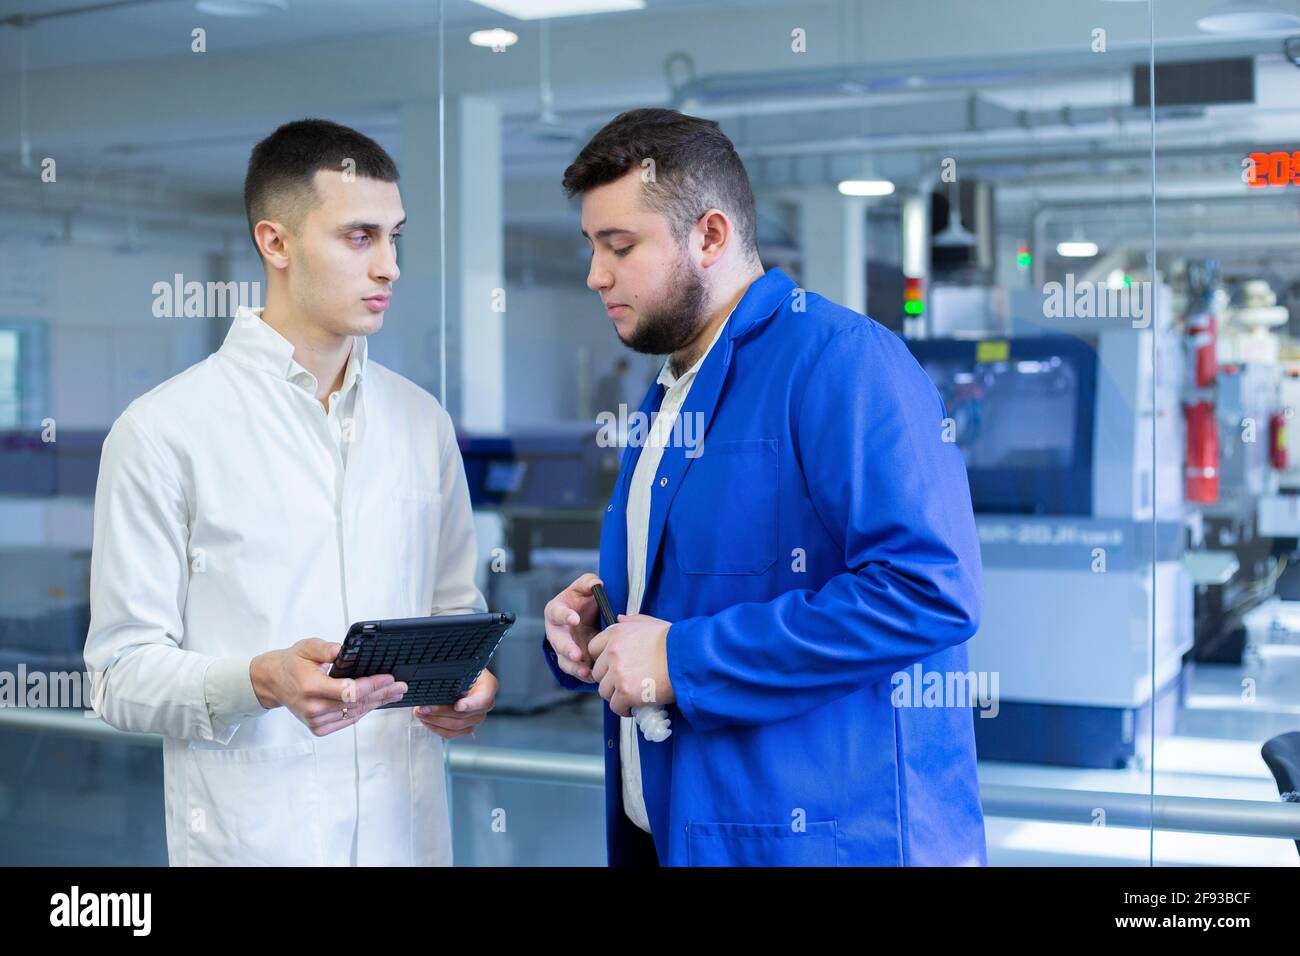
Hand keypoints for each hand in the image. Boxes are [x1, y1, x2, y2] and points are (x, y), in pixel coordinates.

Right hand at [250, 638, 406, 736]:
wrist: (272, 682)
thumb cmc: (291, 663)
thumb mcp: (307, 647)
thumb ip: (326, 649)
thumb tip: (344, 650)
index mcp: (311, 688)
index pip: (349, 691)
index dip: (372, 686)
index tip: (388, 678)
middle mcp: (314, 708)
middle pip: (356, 704)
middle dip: (382, 694)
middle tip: (401, 686)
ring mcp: (316, 721)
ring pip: (355, 714)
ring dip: (376, 703)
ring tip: (394, 694)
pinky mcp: (318, 728)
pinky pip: (348, 721)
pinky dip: (363, 711)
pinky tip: (376, 702)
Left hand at [415, 669, 497, 739]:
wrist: (463, 676)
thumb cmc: (462, 668)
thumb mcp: (461, 666)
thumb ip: (455, 671)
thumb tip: (435, 674)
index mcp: (488, 687)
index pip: (483, 700)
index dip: (471, 705)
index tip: (457, 705)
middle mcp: (485, 705)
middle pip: (464, 716)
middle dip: (440, 712)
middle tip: (423, 707)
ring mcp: (476, 718)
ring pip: (456, 726)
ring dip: (435, 721)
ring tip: (420, 712)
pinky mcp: (465, 727)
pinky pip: (451, 733)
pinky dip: (436, 728)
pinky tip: (426, 720)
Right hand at [543, 572, 602, 682]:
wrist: (587, 615)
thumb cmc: (582, 600)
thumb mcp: (585, 587)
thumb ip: (589, 582)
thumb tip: (596, 584)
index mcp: (556, 611)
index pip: (557, 612)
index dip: (564, 616)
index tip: (574, 618)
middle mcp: (556, 632)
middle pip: (558, 642)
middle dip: (566, 649)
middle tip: (576, 654)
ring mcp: (564, 648)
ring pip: (564, 661)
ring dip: (574, 667)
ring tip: (586, 671)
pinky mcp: (573, 660)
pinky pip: (575, 670)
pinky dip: (583, 675)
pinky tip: (593, 677)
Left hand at [589, 613, 673, 717]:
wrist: (689, 658)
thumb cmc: (675, 641)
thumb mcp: (651, 623)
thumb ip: (631, 621)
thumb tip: (618, 618)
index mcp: (616, 633)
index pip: (593, 649)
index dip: (603, 660)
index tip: (613, 667)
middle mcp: (613, 651)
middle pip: (598, 672)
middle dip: (610, 679)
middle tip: (625, 683)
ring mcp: (618, 672)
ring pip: (604, 691)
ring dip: (616, 695)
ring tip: (631, 696)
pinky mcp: (626, 692)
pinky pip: (616, 706)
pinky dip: (624, 709)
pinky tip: (635, 706)